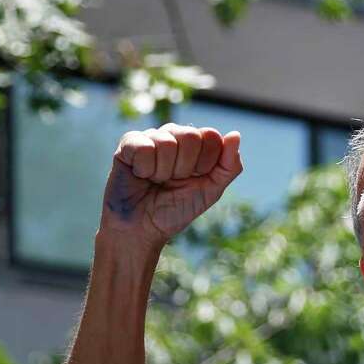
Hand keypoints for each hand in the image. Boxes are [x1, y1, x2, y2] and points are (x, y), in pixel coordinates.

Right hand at [99, 124, 242, 252]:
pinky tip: (140, 175)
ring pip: (166, 143)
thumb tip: (235, 134)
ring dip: (163, 172)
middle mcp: (175, 134)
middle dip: (185, 168)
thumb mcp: (211, 190)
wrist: (143, 229)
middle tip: (173, 181)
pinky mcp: (128, 144)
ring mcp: (151, 137)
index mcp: (197, 143)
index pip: (212, 136)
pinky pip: (143, 148)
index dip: (205, 163)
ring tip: (155, 181)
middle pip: (191, 136)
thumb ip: (229, 165)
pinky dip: (144, 169)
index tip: (195, 178)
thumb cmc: (177, 209)